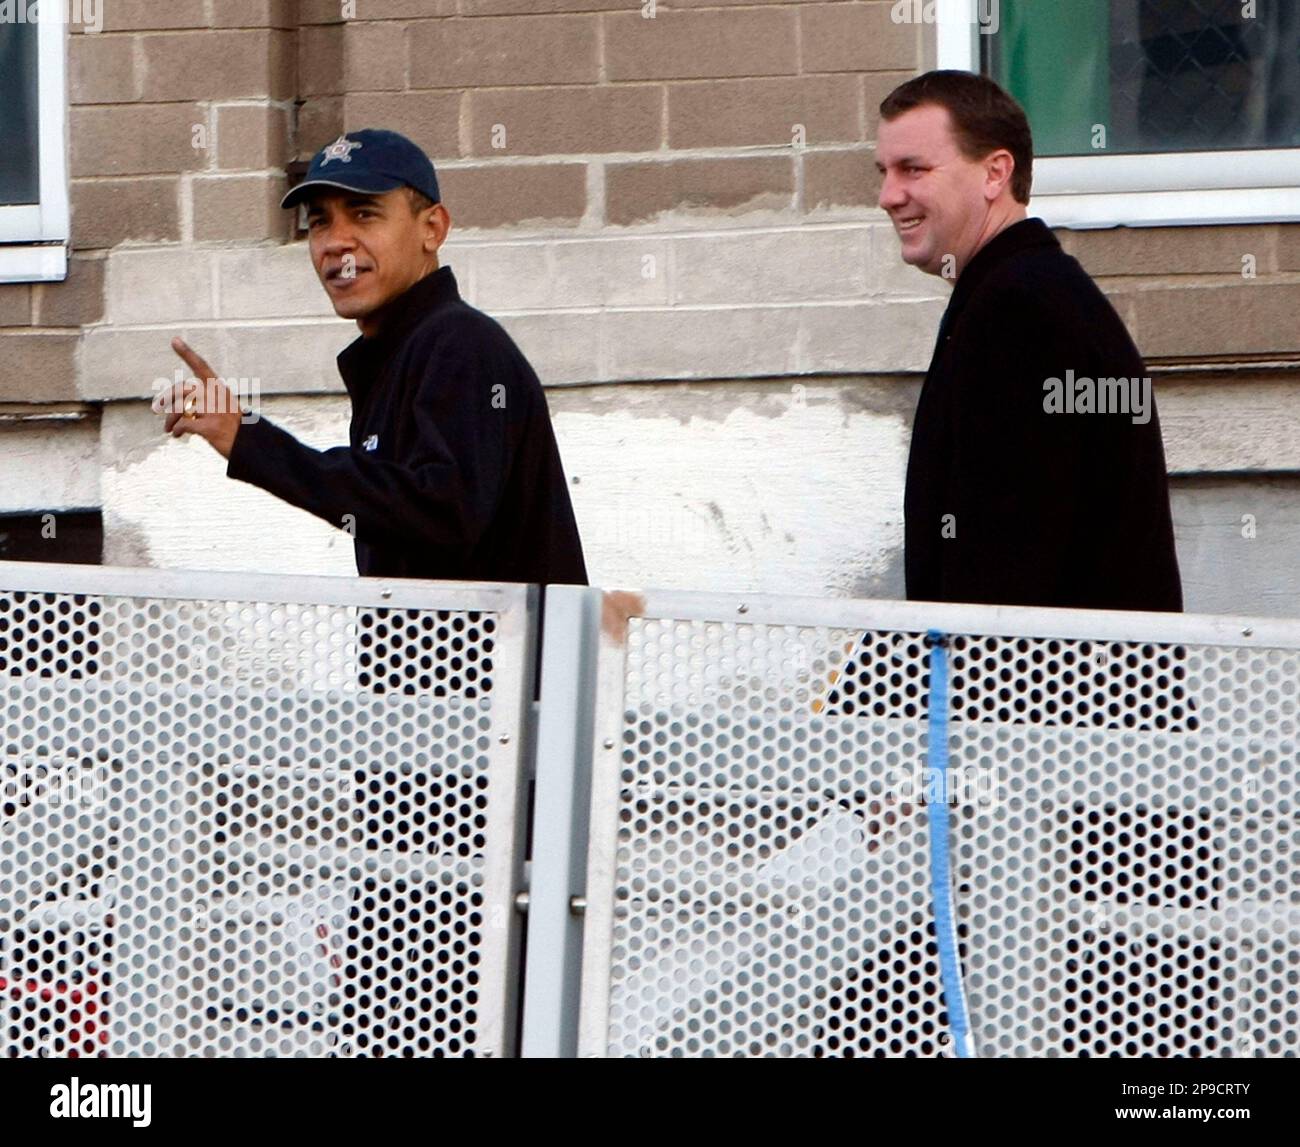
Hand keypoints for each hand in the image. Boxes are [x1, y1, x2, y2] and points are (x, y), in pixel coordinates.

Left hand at [154, 338, 242, 458]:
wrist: (251, 446)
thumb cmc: (234, 428)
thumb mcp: (223, 407)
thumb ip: (203, 401)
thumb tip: (174, 405)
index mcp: (219, 389)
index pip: (202, 366)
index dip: (187, 353)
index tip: (174, 340)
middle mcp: (216, 396)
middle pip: (182, 390)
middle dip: (166, 400)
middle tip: (158, 410)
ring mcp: (213, 412)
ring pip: (180, 409)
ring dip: (170, 420)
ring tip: (169, 428)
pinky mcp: (210, 427)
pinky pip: (184, 425)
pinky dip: (177, 430)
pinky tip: (177, 435)